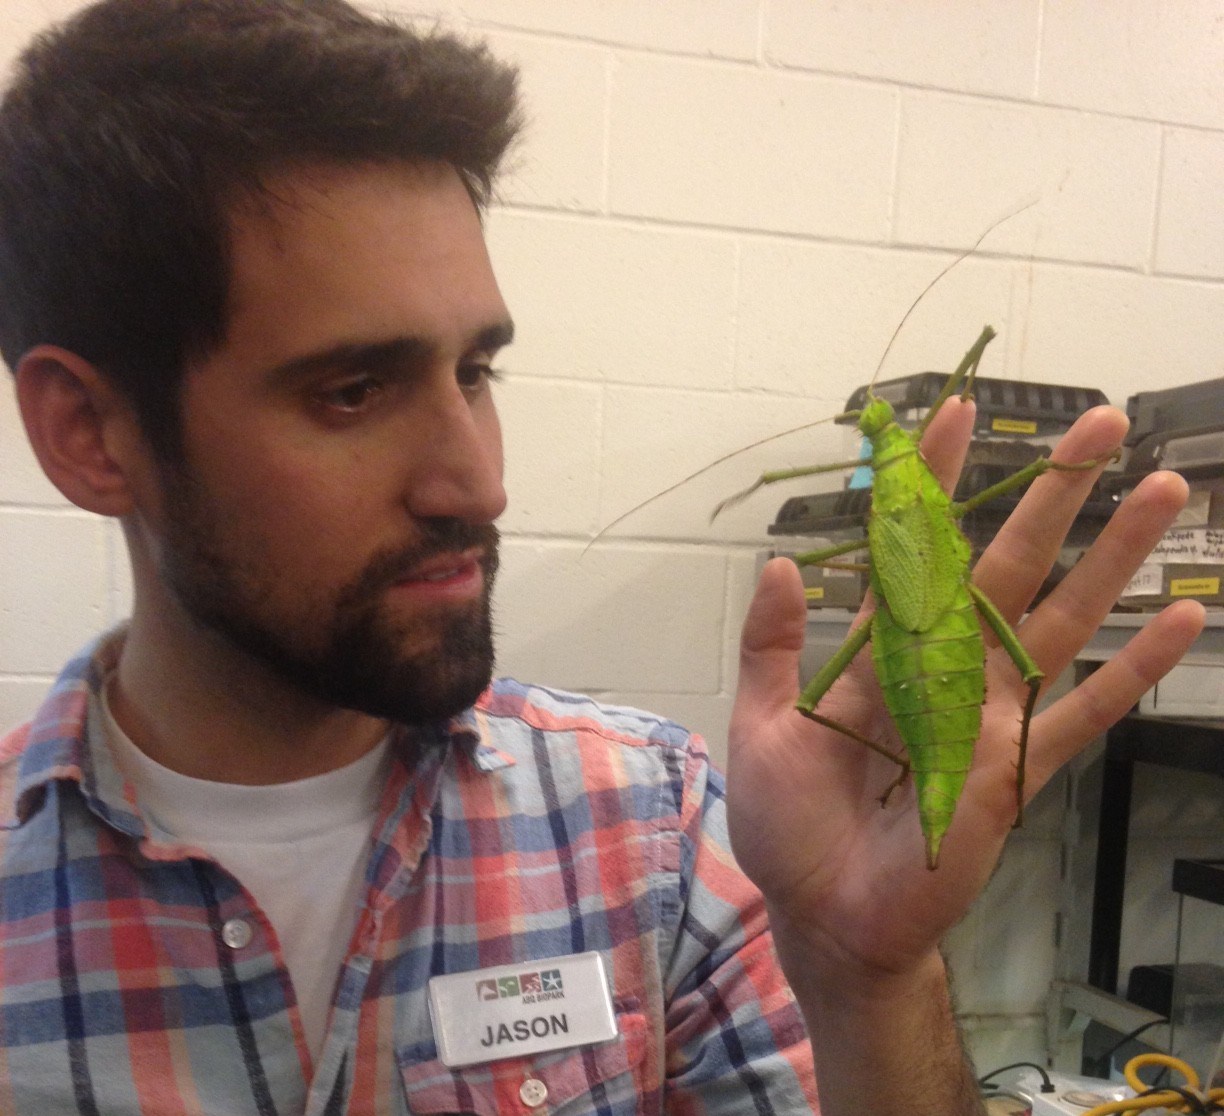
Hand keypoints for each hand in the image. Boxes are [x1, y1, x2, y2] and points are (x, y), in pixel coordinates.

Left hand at [725, 398, 1204, 985]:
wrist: (827, 914)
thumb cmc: (788, 823)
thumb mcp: (761, 727)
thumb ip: (770, 647)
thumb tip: (778, 562)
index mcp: (879, 646)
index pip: (914, 545)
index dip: (936, 481)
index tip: (961, 413)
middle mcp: (944, 663)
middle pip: (1008, 561)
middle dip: (1053, 494)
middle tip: (1099, 424)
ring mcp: (990, 710)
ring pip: (1061, 616)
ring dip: (1113, 556)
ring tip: (1163, 491)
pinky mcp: (1021, 764)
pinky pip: (1087, 710)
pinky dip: (1134, 667)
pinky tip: (1184, 619)